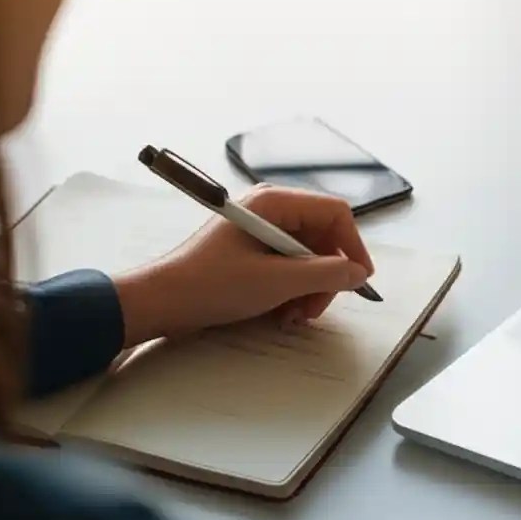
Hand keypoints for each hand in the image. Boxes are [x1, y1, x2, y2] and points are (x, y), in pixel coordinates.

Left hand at [113, 185, 373, 346]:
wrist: (161, 302)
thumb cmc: (211, 285)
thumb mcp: (276, 282)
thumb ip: (325, 275)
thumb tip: (359, 273)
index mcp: (275, 203)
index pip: (335, 213)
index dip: (353, 246)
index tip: (358, 280)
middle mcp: (271, 211)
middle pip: (324, 238)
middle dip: (326, 277)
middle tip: (315, 309)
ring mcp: (262, 232)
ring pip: (309, 258)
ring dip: (310, 290)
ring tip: (294, 316)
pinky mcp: (254, 253)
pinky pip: (290, 268)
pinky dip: (292, 292)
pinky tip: (281, 313)